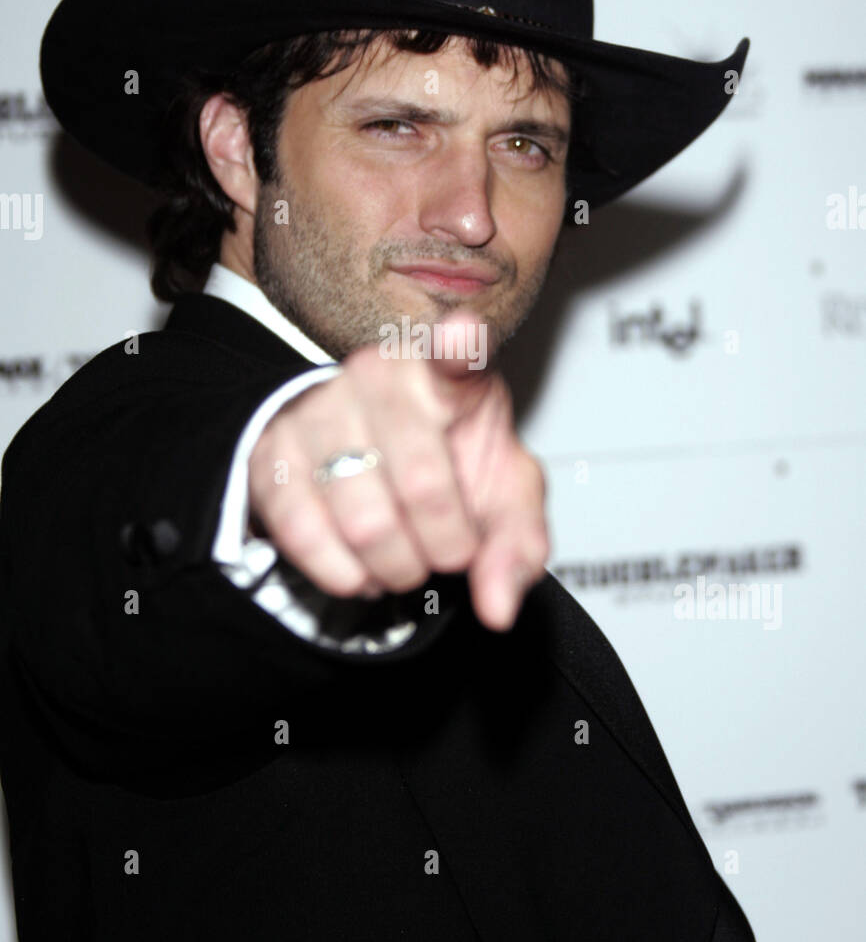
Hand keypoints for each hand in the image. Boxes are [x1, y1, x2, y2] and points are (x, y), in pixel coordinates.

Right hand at [248, 313, 549, 629]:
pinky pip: (303, 532)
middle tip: (447, 553)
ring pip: (365, 520)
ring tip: (404, 561)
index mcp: (446, 373)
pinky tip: (361, 568)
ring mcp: (319, 407)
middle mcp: (379, 376)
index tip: (466, 336)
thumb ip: (517, 543)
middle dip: (445, 546)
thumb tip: (498, 606)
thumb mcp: (502, 496)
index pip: (455, 354)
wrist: (370, 460)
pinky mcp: (272, 449)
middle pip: (423, 484)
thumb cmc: (449, 466)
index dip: (460, 347)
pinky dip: (341, 573)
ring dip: (395, 567)